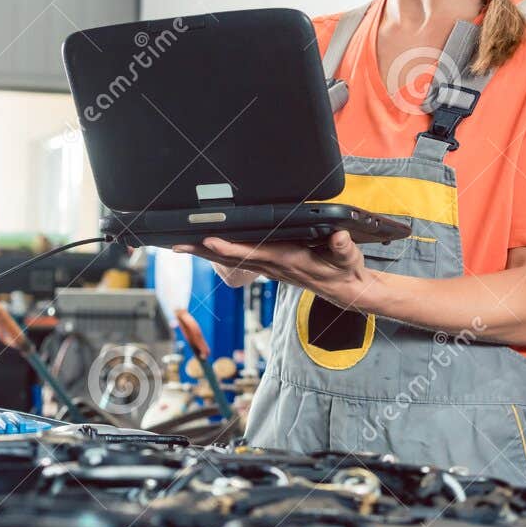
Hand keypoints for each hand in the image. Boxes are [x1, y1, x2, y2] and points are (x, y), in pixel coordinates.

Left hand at [175, 231, 371, 307]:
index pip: (253, 253)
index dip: (230, 247)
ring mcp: (269, 268)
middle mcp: (273, 266)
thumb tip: (339, 237)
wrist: (345, 290)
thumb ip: (343, 248)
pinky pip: (238, 259)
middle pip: (232, 258)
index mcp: (288, 260)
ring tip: (181, 244)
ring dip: (206, 252)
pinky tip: (206, 248)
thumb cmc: (344, 271)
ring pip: (231, 259)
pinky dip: (219, 253)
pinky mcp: (269, 266)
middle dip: (204, 251)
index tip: (209, 239)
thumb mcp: (348, 258)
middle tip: (177, 244)